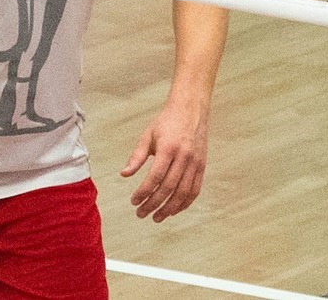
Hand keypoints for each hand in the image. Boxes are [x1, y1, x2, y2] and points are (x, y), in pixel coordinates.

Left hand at [121, 95, 209, 221]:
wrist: (191, 109)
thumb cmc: (167, 122)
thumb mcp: (148, 136)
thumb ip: (137, 156)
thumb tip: (124, 174)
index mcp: (169, 148)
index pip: (155, 177)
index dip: (144, 192)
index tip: (133, 201)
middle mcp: (185, 156)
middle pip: (169, 187)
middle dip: (154, 204)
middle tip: (141, 214)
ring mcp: (196, 162)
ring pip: (183, 192)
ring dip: (169, 208)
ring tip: (157, 217)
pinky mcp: (202, 165)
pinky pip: (195, 189)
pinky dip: (185, 202)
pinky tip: (174, 210)